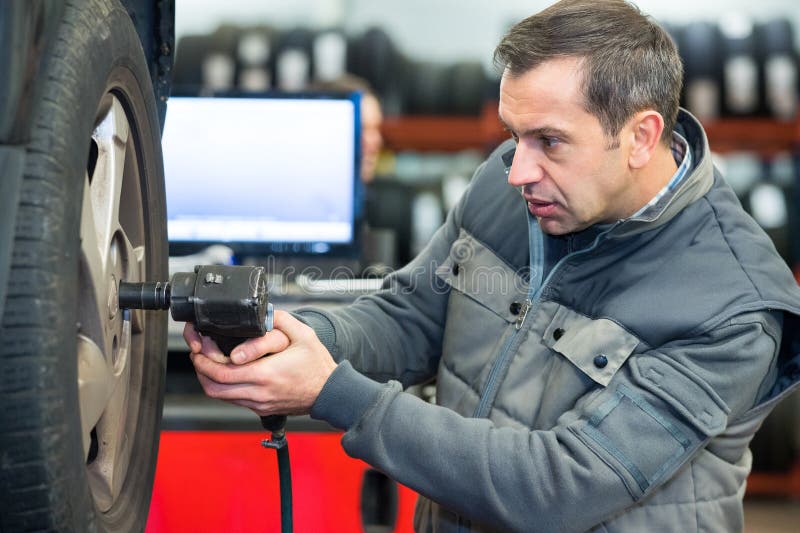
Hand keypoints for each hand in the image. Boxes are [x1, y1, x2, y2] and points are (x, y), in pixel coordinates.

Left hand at [185, 310, 337, 416]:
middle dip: (201, 369)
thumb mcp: (303, 335)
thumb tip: (258, 319)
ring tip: (209, 362)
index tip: (202, 346)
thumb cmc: (317, 365)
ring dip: (209, 380)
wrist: (329, 392)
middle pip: (213, 387)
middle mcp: (258, 392)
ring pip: (220, 397)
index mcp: (265, 374)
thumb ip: (279, 321)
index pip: (220, 372)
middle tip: (200, 354)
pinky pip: (233, 400)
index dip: (204, 359)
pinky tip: (227, 372)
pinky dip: (223, 387)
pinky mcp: (261, 409)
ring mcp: (258, 403)